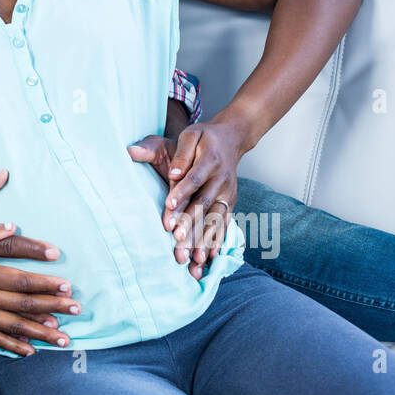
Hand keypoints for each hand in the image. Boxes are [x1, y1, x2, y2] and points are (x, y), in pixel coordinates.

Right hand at [0, 221, 80, 356]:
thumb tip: (12, 225)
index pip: (22, 281)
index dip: (47, 285)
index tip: (67, 287)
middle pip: (23, 305)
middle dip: (53, 308)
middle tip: (77, 311)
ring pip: (13, 326)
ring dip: (40, 333)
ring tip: (62, 338)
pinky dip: (13, 346)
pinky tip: (30, 351)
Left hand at [127, 121, 242, 280]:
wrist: (232, 139)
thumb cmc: (204, 137)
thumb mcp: (190, 135)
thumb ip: (178, 150)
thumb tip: (163, 165)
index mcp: (210, 160)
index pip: (194, 178)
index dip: (182, 191)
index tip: (168, 205)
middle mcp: (222, 180)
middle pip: (204, 203)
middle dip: (191, 222)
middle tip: (177, 239)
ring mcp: (228, 194)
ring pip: (215, 219)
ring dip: (204, 239)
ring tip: (192, 259)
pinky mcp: (229, 203)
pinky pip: (224, 226)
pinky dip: (216, 243)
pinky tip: (208, 259)